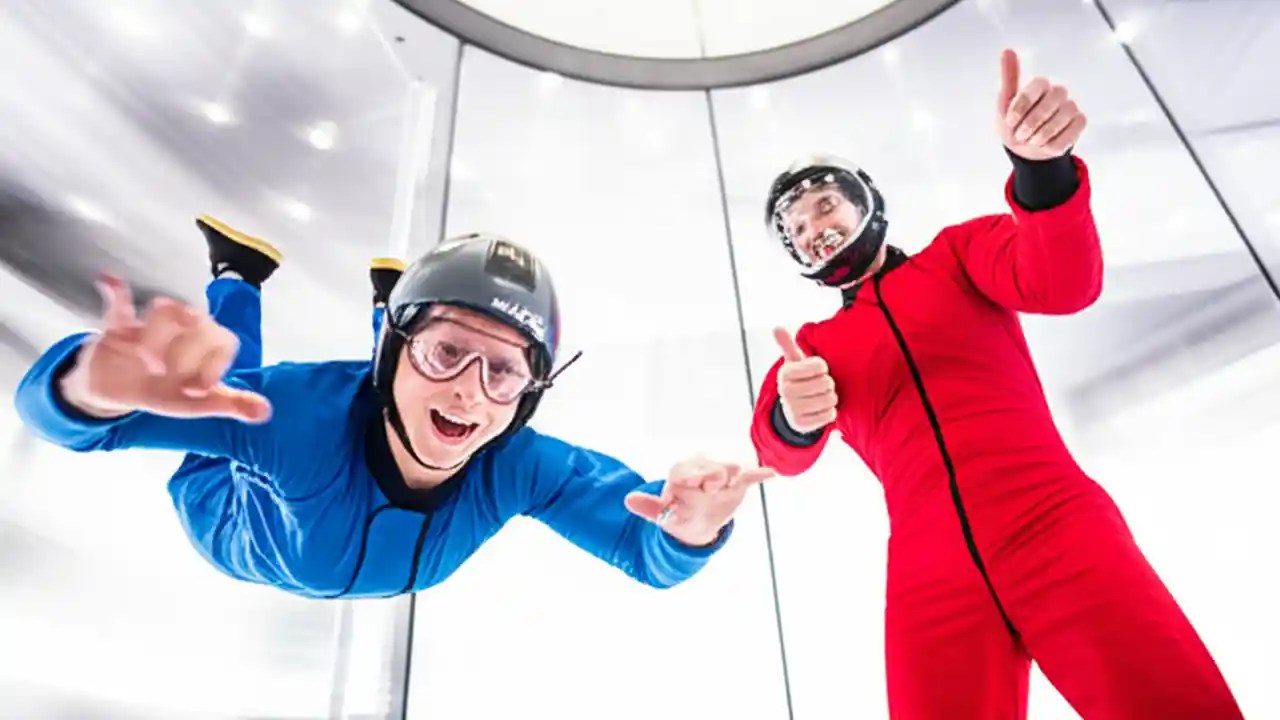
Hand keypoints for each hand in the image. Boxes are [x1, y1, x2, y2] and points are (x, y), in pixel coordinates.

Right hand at [58, 273, 271, 422]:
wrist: (116, 389)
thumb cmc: (163, 390)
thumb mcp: (197, 404)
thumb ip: (231, 404)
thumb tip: (266, 412)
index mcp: (207, 347)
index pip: (224, 340)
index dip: (215, 364)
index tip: (197, 389)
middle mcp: (184, 330)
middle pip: (198, 321)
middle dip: (185, 350)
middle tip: (167, 374)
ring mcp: (151, 326)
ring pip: (163, 311)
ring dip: (156, 333)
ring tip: (146, 360)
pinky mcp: (118, 327)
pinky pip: (118, 303)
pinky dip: (115, 291)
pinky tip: (108, 280)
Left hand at [624, 458, 775, 546]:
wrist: (700, 523)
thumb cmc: (680, 514)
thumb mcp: (663, 515)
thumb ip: (649, 508)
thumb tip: (628, 500)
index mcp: (681, 475)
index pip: (682, 472)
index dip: (685, 477)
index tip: (689, 483)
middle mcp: (701, 470)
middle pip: (707, 467)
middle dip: (709, 474)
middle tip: (711, 485)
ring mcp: (721, 477)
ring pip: (728, 469)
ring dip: (732, 473)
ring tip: (736, 477)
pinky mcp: (737, 484)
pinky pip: (749, 477)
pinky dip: (758, 474)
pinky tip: (770, 473)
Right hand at [773, 327, 836, 433]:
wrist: (792, 409)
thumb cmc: (799, 380)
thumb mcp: (793, 362)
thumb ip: (787, 345)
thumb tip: (776, 328)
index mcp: (785, 373)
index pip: (820, 365)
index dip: (822, 367)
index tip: (815, 371)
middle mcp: (786, 391)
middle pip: (827, 382)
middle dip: (828, 383)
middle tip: (819, 385)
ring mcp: (793, 409)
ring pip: (830, 399)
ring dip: (830, 398)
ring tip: (820, 396)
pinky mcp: (803, 425)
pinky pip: (830, 415)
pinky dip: (829, 412)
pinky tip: (820, 409)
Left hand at [996, 48, 1086, 160]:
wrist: (1024, 150)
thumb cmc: (1014, 124)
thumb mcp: (1005, 103)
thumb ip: (1009, 78)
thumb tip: (1008, 50)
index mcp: (1040, 85)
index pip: (1036, 87)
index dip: (1020, 107)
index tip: (1010, 121)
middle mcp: (1058, 93)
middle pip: (1049, 104)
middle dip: (1030, 124)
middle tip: (1020, 135)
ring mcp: (1071, 107)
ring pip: (1059, 121)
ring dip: (1039, 136)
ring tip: (1031, 140)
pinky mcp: (1079, 123)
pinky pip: (1068, 135)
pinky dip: (1051, 145)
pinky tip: (1045, 144)